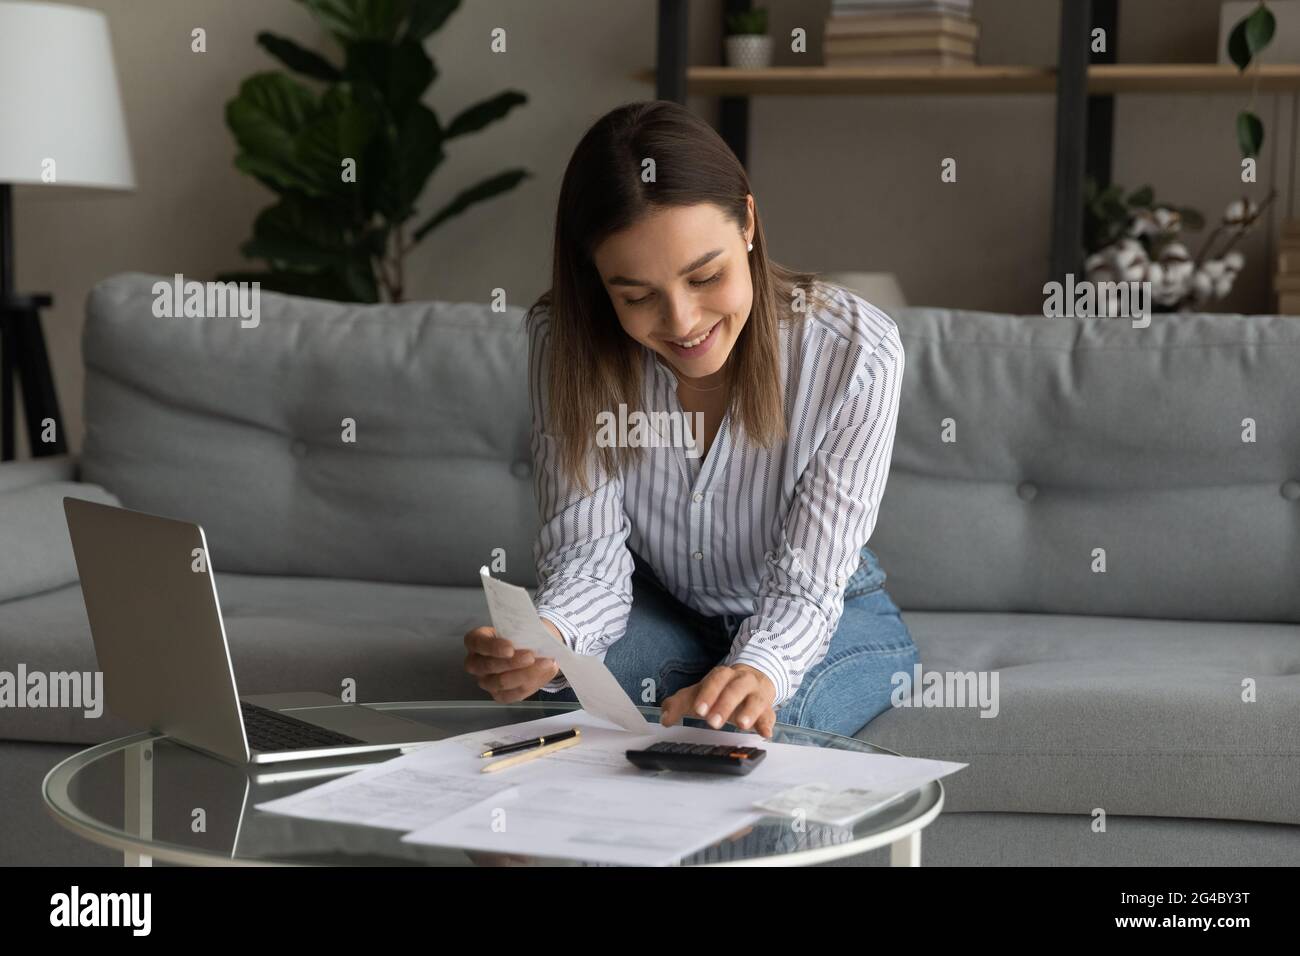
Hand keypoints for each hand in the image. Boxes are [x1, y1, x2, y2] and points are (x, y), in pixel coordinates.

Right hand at [463, 623, 563, 702]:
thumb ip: (523, 631)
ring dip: (525, 674)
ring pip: (502, 682)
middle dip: (512, 662)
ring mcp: (486, 681)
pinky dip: (531, 683)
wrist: (530, 647)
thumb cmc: (519, 634)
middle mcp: (475, 663)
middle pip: (489, 666)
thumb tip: (534, 641)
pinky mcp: (499, 695)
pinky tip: (544, 672)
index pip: (478, 643)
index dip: (493, 647)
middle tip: (531, 657)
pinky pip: (513, 694)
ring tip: (545, 664)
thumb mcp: (519, 626)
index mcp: (476, 640)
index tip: (510, 648)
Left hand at [660, 664, 776, 737]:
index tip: (699, 709)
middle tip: (714, 722)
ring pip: (756, 700)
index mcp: (723, 676)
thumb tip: (665, 719)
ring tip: (742, 725)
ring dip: (750, 712)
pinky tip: (765, 733)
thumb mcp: (701, 693)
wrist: (754, 678)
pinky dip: (768, 724)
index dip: (708, 694)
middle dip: (725, 704)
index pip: (715, 681)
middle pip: (735, 689)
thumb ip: (679, 704)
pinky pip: (770, 715)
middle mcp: (742, 682)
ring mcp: (757, 694)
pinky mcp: (767, 709)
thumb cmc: (722, 689)